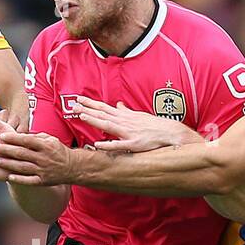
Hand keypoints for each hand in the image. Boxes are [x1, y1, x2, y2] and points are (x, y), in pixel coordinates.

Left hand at [0, 128, 76, 185]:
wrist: (73, 167)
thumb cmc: (58, 151)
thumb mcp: (50, 139)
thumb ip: (35, 137)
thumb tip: (19, 134)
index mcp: (45, 145)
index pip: (27, 140)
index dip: (13, 138)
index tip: (1, 136)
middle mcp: (43, 157)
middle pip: (22, 153)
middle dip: (6, 150)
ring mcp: (43, 170)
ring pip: (23, 167)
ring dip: (8, 164)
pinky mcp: (43, 181)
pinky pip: (29, 180)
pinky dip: (19, 179)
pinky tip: (9, 177)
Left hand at [75, 96, 195, 152]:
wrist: (171, 133)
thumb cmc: (155, 126)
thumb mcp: (139, 115)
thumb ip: (126, 111)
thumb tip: (118, 104)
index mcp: (125, 116)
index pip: (104, 108)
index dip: (91, 104)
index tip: (78, 99)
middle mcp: (124, 122)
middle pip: (103, 114)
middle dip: (88, 109)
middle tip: (74, 104)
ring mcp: (128, 132)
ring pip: (108, 125)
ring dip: (95, 120)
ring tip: (81, 116)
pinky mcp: (134, 143)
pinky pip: (119, 145)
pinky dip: (108, 144)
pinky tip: (98, 144)